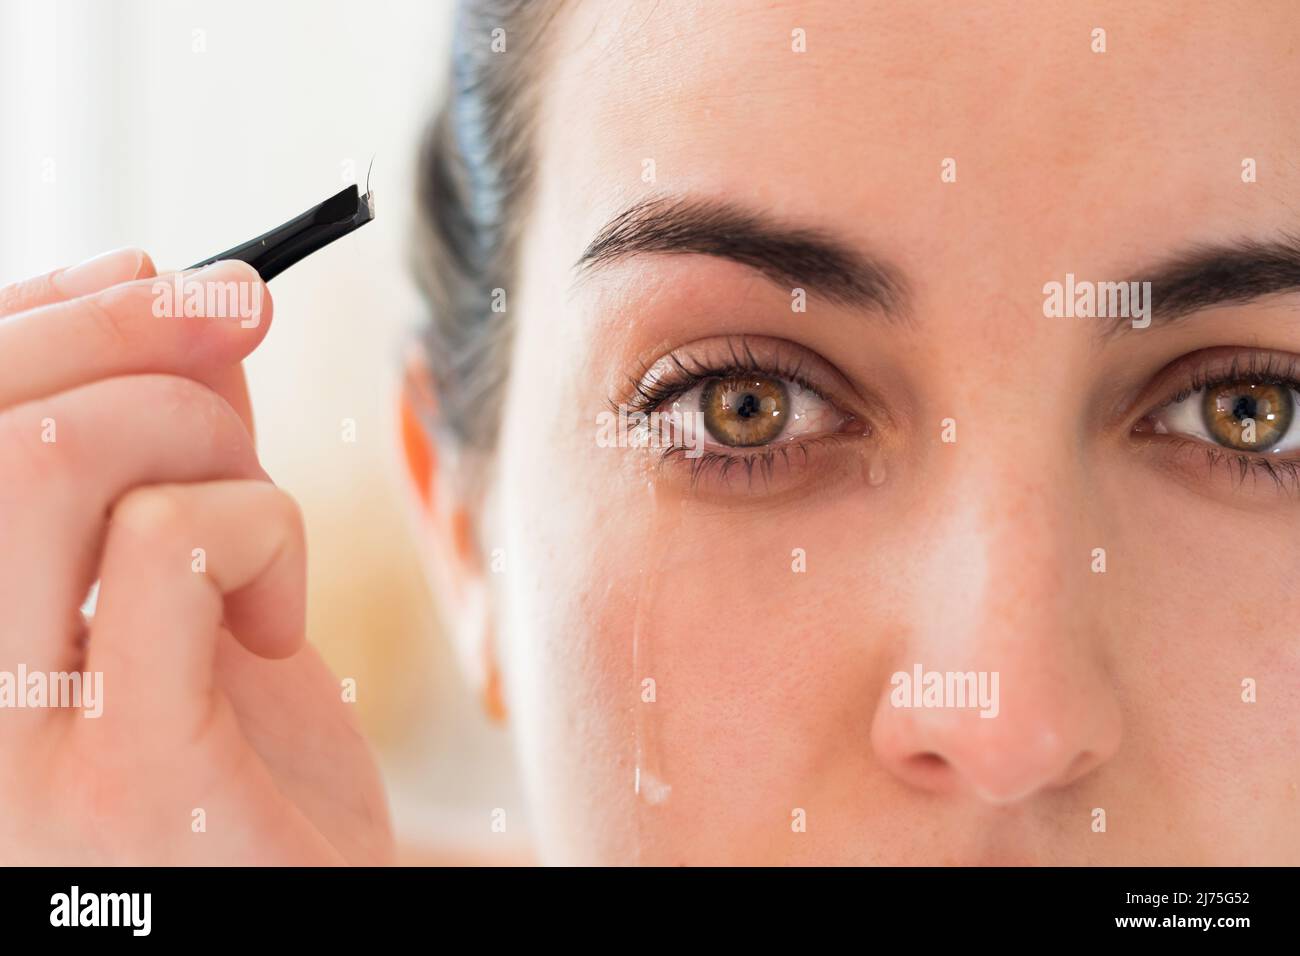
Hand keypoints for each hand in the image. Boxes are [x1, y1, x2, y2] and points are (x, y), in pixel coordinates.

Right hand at [0, 249, 392, 863]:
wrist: (302, 905)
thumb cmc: (242, 763)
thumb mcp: (186, 590)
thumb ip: (163, 454)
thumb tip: (174, 300)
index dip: (42, 314)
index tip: (159, 275)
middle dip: (134, 338)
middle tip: (241, 340)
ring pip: (49, 454)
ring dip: (199, 437)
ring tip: (256, 534)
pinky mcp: (119, 780)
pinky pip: (166, 543)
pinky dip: (261, 529)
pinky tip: (279, 625)